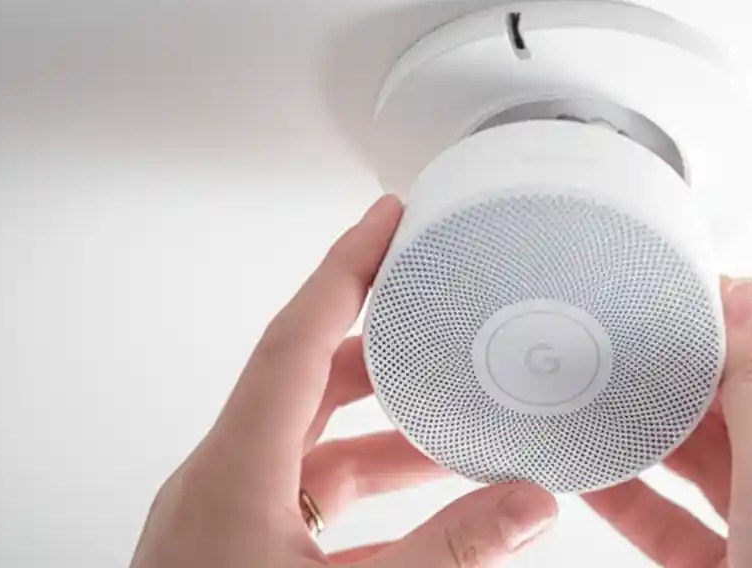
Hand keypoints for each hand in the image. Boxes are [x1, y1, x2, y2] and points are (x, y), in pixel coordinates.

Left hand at [130, 196, 556, 567]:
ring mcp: (226, 519)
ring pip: (313, 442)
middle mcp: (222, 481)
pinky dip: (370, 482)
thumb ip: (449, 550)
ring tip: (457, 413)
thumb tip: (529, 502)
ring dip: (386, 423)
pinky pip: (311, 493)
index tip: (389, 217)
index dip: (349, 268)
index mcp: (234, 470)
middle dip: (382, 338)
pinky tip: (424, 499)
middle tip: (435, 299)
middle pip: (307, 377)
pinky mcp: (238, 553)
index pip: (297, 336)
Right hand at [584, 278, 751, 567]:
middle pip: (744, 409)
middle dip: (683, 374)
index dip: (733, 316)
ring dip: (652, 435)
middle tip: (616, 337)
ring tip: (594, 393)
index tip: (671, 287)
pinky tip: (593, 473)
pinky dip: (633, 500)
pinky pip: (674, 527)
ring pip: (705, 469)